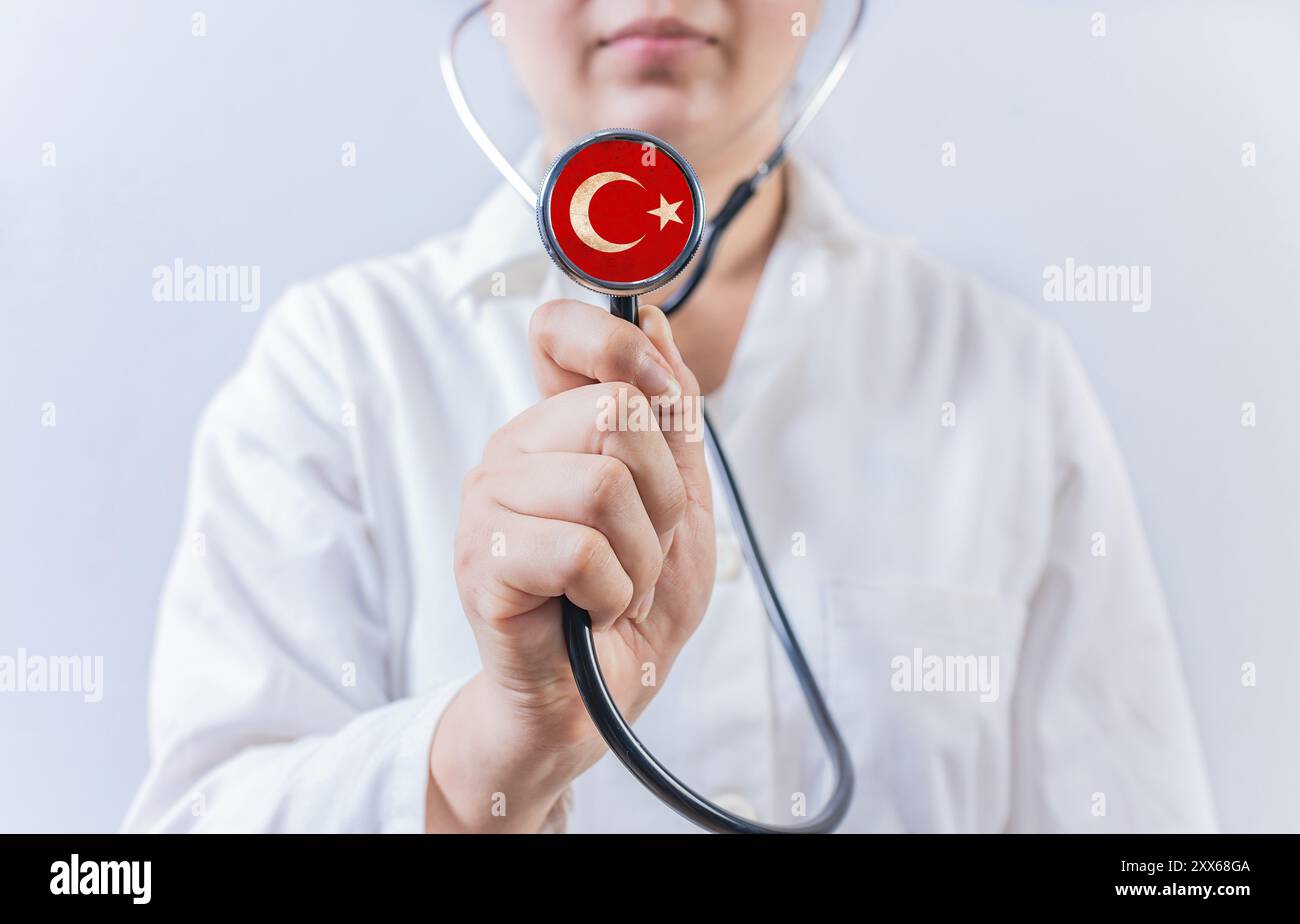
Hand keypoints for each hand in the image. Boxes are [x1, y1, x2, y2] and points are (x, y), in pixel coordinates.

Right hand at [428, 299, 714, 831]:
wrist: (596, 703)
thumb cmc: (631, 603)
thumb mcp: (681, 502)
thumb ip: (672, 416)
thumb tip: (657, 321)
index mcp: (554, 426)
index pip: (557, 329)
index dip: (618, 345)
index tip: (663, 399)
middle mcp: (512, 450)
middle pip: (616, 413)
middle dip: (664, 497)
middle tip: (643, 548)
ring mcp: (487, 503)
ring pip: (602, 484)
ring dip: (640, 556)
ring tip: (618, 587)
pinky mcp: (479, 562)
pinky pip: (577, 549)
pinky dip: (611, 591)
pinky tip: (593, 611)